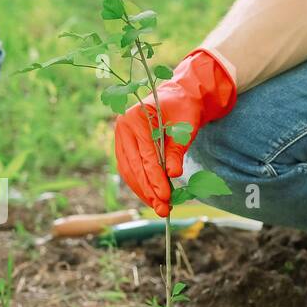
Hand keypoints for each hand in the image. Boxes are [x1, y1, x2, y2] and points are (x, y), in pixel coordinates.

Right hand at [114, 49, 236, 217]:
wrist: (180, 97)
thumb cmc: (184, 109)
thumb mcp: (186, 126)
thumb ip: (177, 149)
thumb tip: (173, 174)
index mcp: (136, 117)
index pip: (145, 155)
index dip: (154, 178)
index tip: (165, 196)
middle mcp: (122, 127)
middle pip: (133, 166)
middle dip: (148, 190)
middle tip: (163, 208)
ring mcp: (120, 137)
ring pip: (128, 171)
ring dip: (143, 192)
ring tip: (159, 208)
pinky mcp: (124, 147)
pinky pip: (129, 170)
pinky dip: (140, 185)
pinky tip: (151, 198)